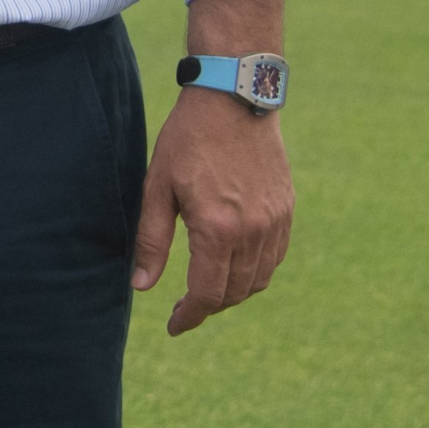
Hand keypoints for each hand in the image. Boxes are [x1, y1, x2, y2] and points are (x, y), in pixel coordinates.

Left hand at [132, 88, 294, 335]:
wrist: (234, 101)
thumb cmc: (187, 141)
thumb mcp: (157, 186)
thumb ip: (151, 240)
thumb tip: (142, 286)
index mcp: (217, 229)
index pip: (207, 294)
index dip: (189, 316)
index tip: (174, 326)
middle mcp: (252, 233)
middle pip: (234, 293)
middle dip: (208, 308)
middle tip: (184, 308)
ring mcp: (275, 223)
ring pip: (258, 280)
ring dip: (233, 293)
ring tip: (207, 289)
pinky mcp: (286, 212)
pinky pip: (274, 259)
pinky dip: (255, 273)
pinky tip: (233, 266)